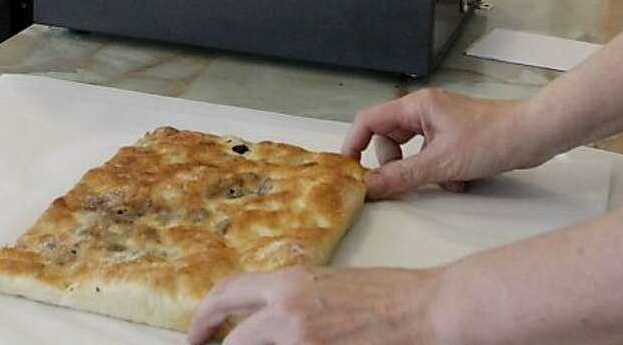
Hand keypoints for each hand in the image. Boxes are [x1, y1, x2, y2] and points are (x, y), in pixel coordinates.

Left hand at [187, 266, 440, 344]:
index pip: (225, 294)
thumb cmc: (386, 295)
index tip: (195, 336)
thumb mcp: (325, 286)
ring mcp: (305, 342)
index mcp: (287, 283)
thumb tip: (262, 323)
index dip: (201, 319)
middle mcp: (287, 313)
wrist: (427, 309)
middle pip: (233, 342)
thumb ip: (289, 302)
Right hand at [341, 89, 540, 199]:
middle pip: (389, 138)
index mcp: (415, 106)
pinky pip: (431, 156)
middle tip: (405, 182)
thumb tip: (370, 185)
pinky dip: (441, 172)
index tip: (348, 168)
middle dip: (396, 164)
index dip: (354, 143)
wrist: (534, 135)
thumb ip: (402, 176)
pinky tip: (461, 179)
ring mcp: (439, 122)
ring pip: (412, 150)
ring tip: (445, 180)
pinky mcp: (453, 136)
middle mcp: (424, 110)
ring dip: (422, 170)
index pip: (369, 120)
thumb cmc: (492, 139)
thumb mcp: (442, 164)